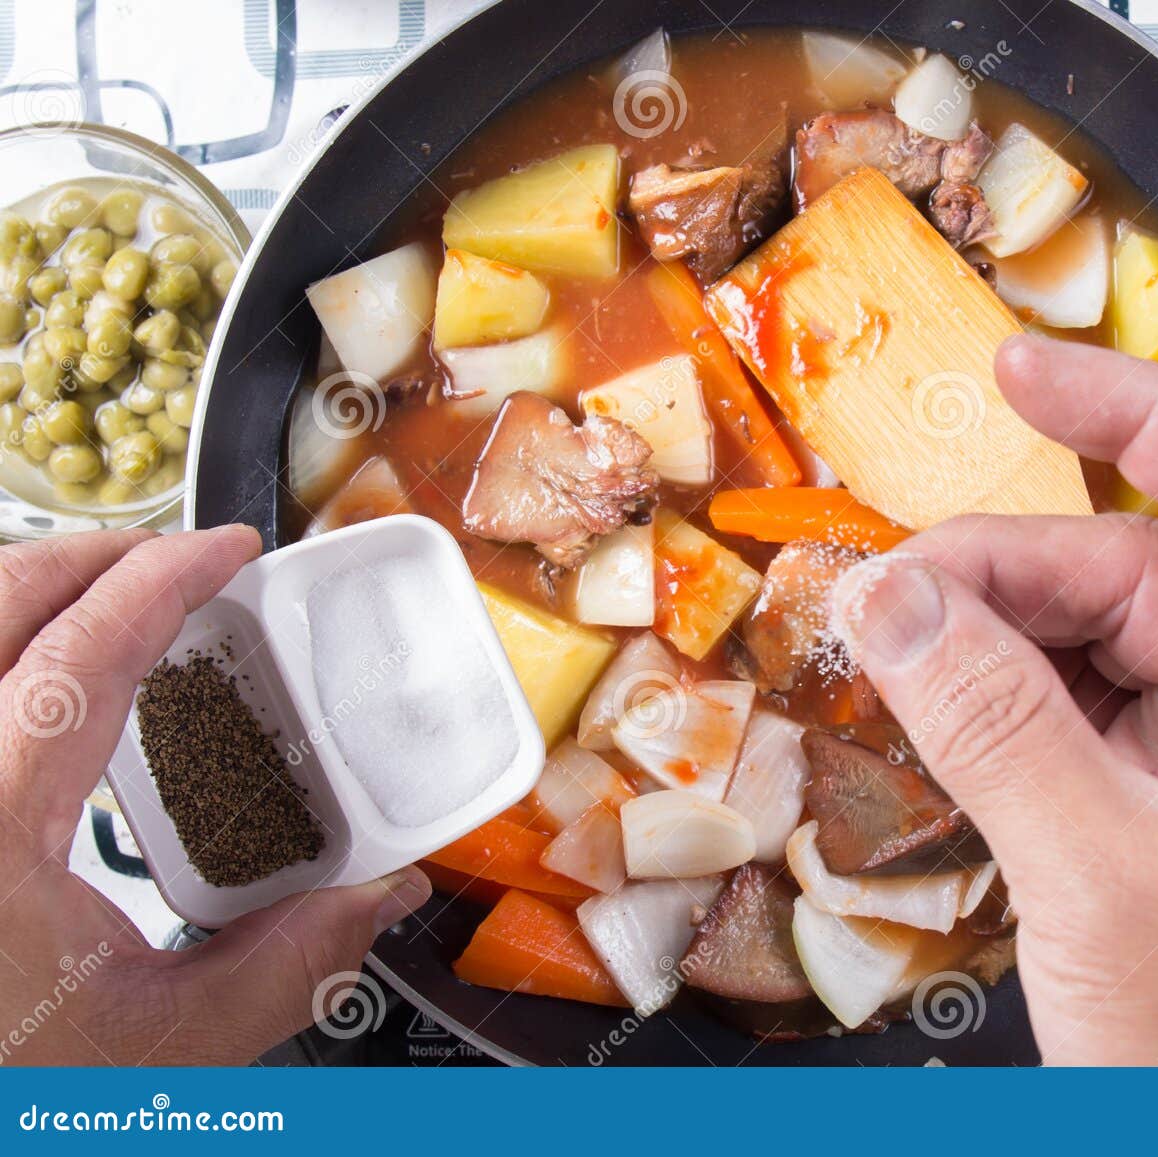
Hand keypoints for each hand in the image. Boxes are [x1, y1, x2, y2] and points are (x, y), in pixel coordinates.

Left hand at [0, 527, 429, 1064]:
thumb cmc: (4, 1101)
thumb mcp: (159, 1048)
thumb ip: (284, 966)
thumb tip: (380, 896)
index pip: (77, 653)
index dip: (163, 580)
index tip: (228, 550)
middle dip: (90, 556)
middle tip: (174, 560)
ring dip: (33, 591)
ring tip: (111, 604)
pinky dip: (2, 644)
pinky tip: (39, 681)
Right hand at [832, 335, 1157, 1065]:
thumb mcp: (1106, 878)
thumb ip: (992, 722)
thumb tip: (893, 603)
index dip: (1131, 415)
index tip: (1022, 376)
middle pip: (1145, 571)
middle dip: (1007, 574)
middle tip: (890, 595)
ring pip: (1102, 643)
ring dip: (994, 643)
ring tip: (895, 656)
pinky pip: (1086, 714)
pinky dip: (1008, 708)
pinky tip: (940, 713)